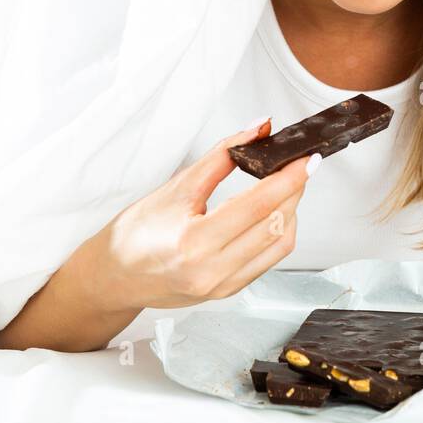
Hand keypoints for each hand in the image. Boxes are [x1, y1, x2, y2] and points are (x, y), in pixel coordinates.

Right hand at [85, 117, 317, 311]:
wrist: (115, 275)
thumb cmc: (136, 232)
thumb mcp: (177, 186)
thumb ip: (222, 156)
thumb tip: (259, 129)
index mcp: (194, 242)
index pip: (258, 205)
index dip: (289, 179)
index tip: (307, 159)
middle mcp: (212, 271)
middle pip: (276, 225)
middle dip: (294, 190)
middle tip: (297, 164)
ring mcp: (222, 287)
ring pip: (280, 245)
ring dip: (290, 211)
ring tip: (285, 186)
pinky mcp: (228, 292)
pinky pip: (268, 260)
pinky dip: (277, 232)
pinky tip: (271, 213)